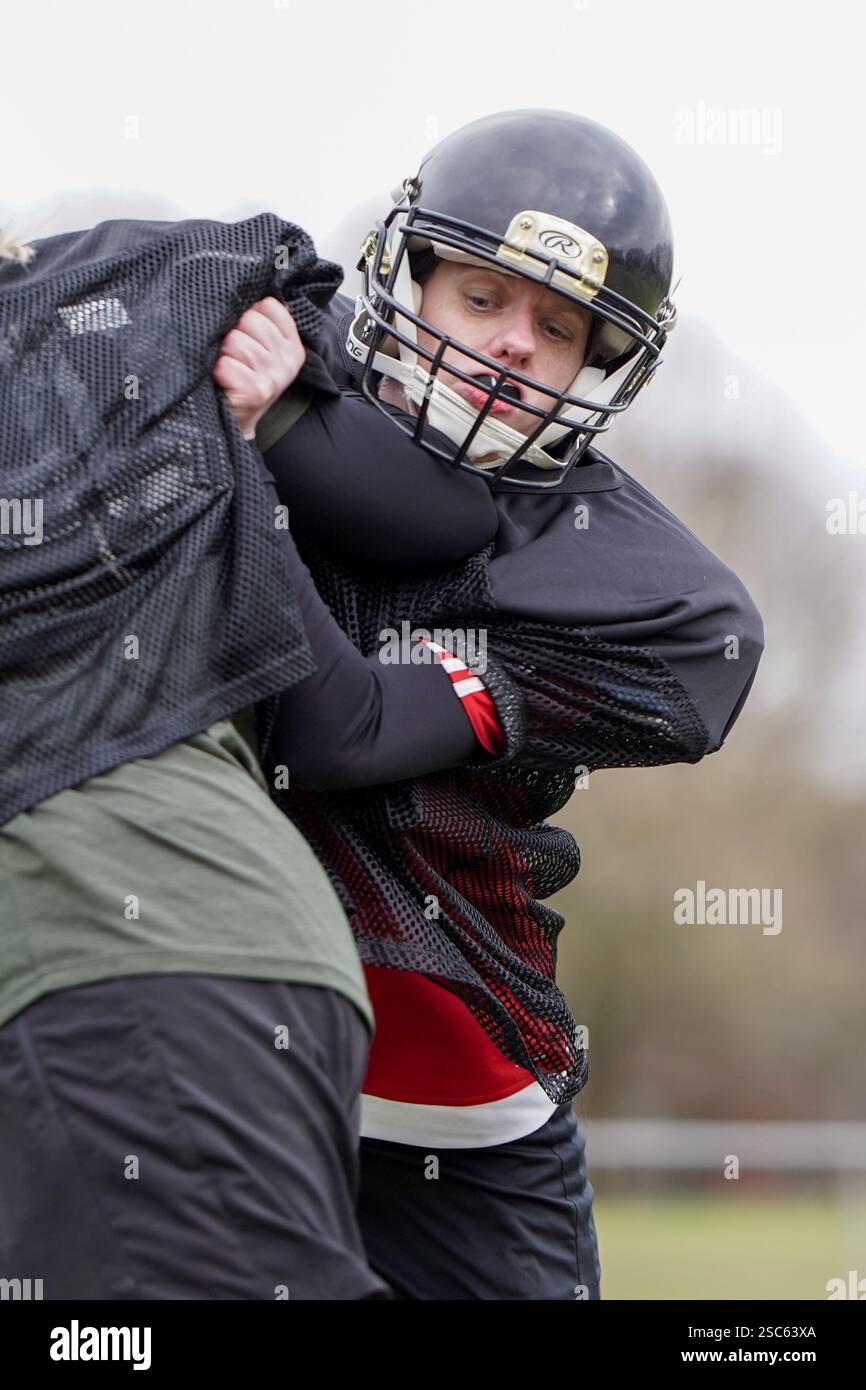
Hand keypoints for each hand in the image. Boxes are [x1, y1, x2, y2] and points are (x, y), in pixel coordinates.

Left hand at [211, 296, 305, 440]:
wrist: (237, 422)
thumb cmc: (243, 379)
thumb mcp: (262, 351)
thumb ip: (264, 323)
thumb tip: (255, 291)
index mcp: (293, 347)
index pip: (268, 306)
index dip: (248, 316)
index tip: (247, 336)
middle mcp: (288, 362)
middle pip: (249, 319)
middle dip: (233, 335)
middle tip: (235, 358)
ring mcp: (274, 377)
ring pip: (236, 340)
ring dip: (224, 355)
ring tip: (229, 370)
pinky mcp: (256, 391)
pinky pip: (226, 363)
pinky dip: (218, 372)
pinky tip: (225, 383)